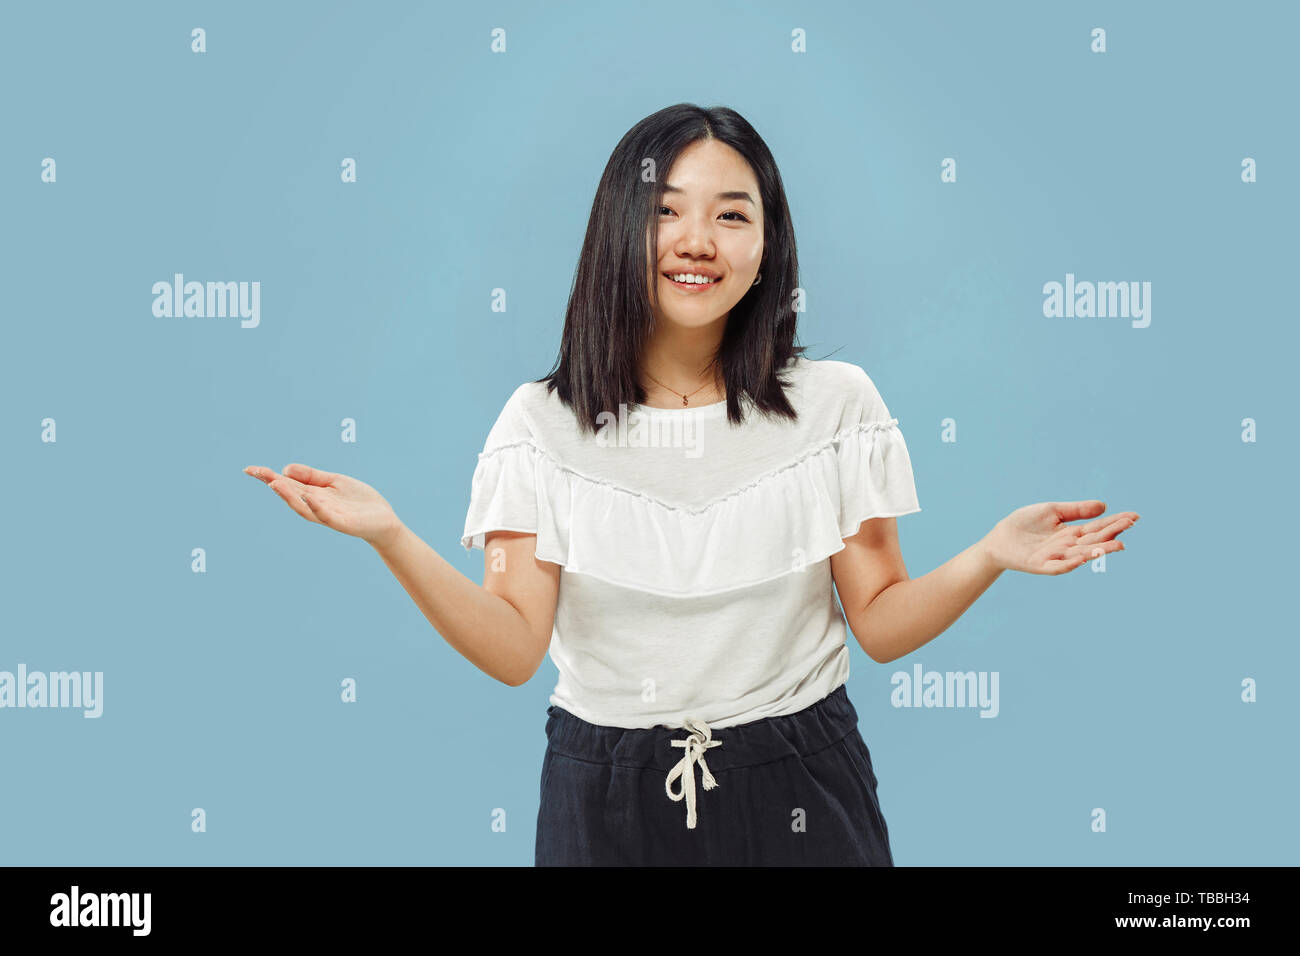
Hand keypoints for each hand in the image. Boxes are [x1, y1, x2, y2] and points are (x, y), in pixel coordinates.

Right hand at [243, 463, 402, 548]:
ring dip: (289, 495)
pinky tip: (309, 497)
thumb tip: (284, 469)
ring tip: (275, 482)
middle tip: (257, 473)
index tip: (250, 469)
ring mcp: (328, 516)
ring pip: (304, 506)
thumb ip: (311, 476)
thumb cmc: (357, 502)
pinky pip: (327, 515)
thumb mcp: (334, 482)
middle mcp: (315, 506)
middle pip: (290, 495)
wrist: (382, 520)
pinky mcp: (343, 523)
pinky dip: (317, 507)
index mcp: (312, 495)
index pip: (287, 484)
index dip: (268, 477)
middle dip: (273, 484)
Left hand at [979, 500, 1137, 574]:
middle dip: (1112, 534)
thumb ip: (1076, 510)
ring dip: (1099, 551)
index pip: (1098, 527)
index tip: (1134, 516)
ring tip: (1116, 545)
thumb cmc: (1025, 523)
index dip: (1115, 522)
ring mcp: (1056, 557)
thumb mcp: (1052, 511)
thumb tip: (1104, 506)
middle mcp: (1068, 546)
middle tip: (1130, 525)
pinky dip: (1071, 563)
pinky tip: (1083, 558)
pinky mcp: (1041, 565)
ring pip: (1081, 554)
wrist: (1000, 538)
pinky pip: (1059, 566)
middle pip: (1094, 540)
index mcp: (1072, 532)